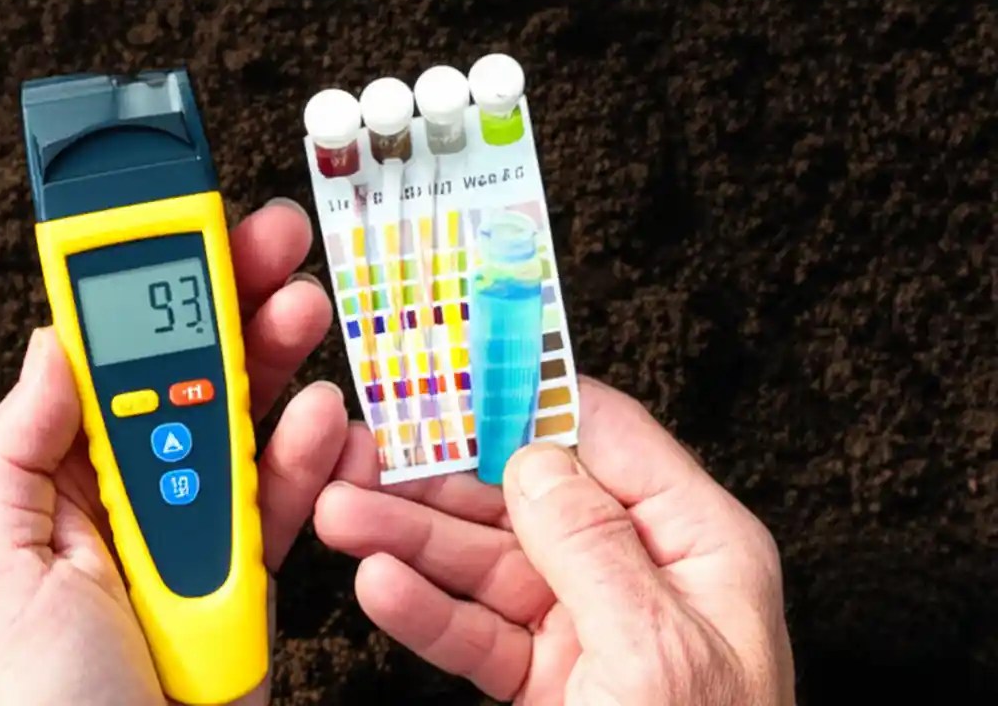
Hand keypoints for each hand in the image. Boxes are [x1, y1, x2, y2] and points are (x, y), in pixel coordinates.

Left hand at [0, 199, 357, 705]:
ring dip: (279, 362)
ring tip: (305, 311)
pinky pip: (286, 496)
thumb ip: (16, 450)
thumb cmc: (41, 701)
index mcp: (57, 481)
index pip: (103, 362)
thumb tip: (51, 346)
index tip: (179, 230)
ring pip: (245, 423)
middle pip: (186, 378)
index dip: (140, 291)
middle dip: (232, 304)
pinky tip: (324, 416)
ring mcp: (193, 529)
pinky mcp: (251, 567)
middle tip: (274, 245)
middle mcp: (126, 494)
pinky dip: (310, 454)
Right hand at [314, 377, 794, 703]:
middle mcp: (640, 578)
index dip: (528, 395)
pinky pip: (475, 630)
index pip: (606, 436)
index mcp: (696, 547)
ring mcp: (588, 630)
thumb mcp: (653, 654)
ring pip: (485, 563)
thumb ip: (593, 546)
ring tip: (344, 515)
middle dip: (438, 478)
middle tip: (365, 454)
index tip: (457, 366)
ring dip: (409, 539)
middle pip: (525, 498)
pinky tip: (380, 585)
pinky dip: (423, 609)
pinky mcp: (546, 681)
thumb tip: (538, 459)